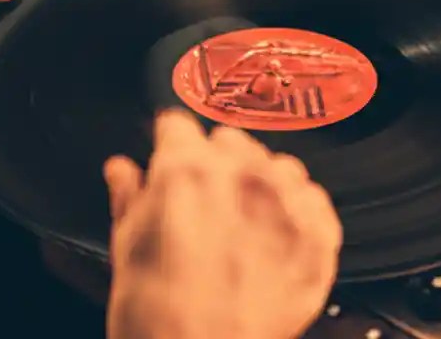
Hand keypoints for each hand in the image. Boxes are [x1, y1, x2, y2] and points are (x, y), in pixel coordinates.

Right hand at [103, 110, 341, 338]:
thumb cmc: (156, 316)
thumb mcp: (125, 249)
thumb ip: (129, 197)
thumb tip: (122, 170)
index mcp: (185, 171)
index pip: (178, 124)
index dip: (170, 142)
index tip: (171, 151)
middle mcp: (241, 176)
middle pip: (230, 140)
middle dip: (215, 161)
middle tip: (205, 200)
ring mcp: (286, 206)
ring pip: (278, 165)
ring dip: (261, 183)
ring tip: (245, 220)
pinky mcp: (319, 238)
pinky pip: (315, 201)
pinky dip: (299, 213)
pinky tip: (278, 237)